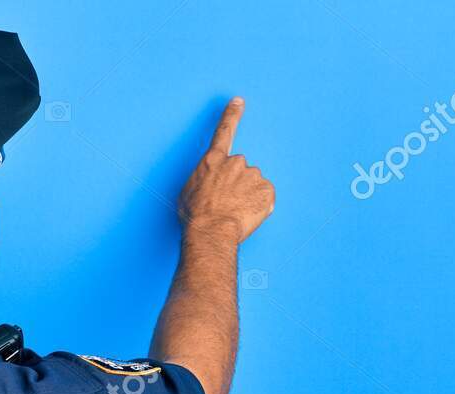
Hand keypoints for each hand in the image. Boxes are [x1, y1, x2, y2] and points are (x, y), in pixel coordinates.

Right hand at [177, 98, 274, 247]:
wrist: (211, 231)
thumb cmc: (195, 216)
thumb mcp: (187, 192)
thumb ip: (203, 180)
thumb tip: (211, 185)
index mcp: (214, 160)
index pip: (224, 131)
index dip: (231, 115)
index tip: (239, 101)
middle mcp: (236, 162)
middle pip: (240, 169)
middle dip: (237, 183)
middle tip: (227, 203)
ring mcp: (253, 175)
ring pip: (253, 184)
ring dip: (247, 196)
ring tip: (234, 213)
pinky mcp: (267, 190)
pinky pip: (265, 197)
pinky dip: (259, 206)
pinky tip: (246, 216)